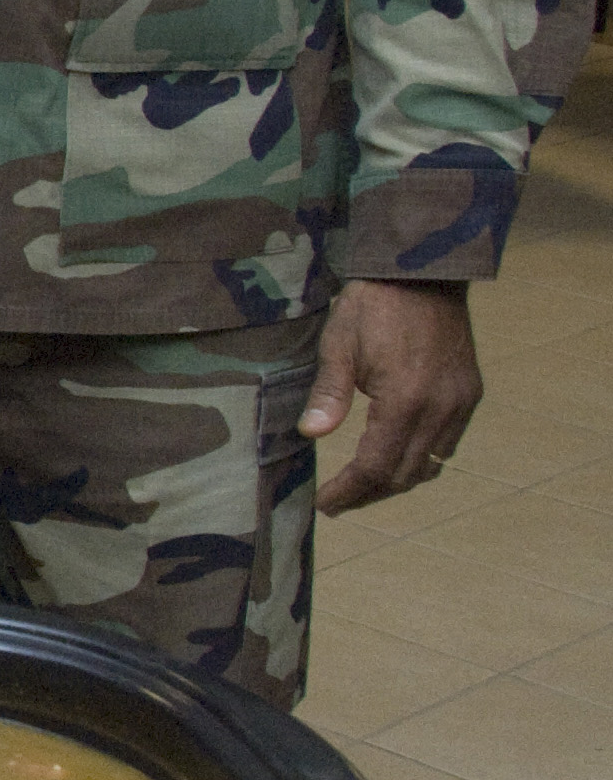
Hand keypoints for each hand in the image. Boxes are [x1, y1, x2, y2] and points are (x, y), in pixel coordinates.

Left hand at [305, 280, 479, 512]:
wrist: (422, 274)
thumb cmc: (373, 307)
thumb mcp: (339, 345)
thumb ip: (329, 394)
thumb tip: (311, 434)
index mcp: (405, 401)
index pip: (376, 466)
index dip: (350, 491)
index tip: (327, 505)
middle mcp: (440, 409)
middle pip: (405, 474)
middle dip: (370, 493)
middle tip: (339, 502)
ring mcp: (460, 403)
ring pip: (431, 464)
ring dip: (397, 479)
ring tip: (363, 486)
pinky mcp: (469, 393)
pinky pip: (448, 443)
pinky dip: (422, 458)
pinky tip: (397, 456)